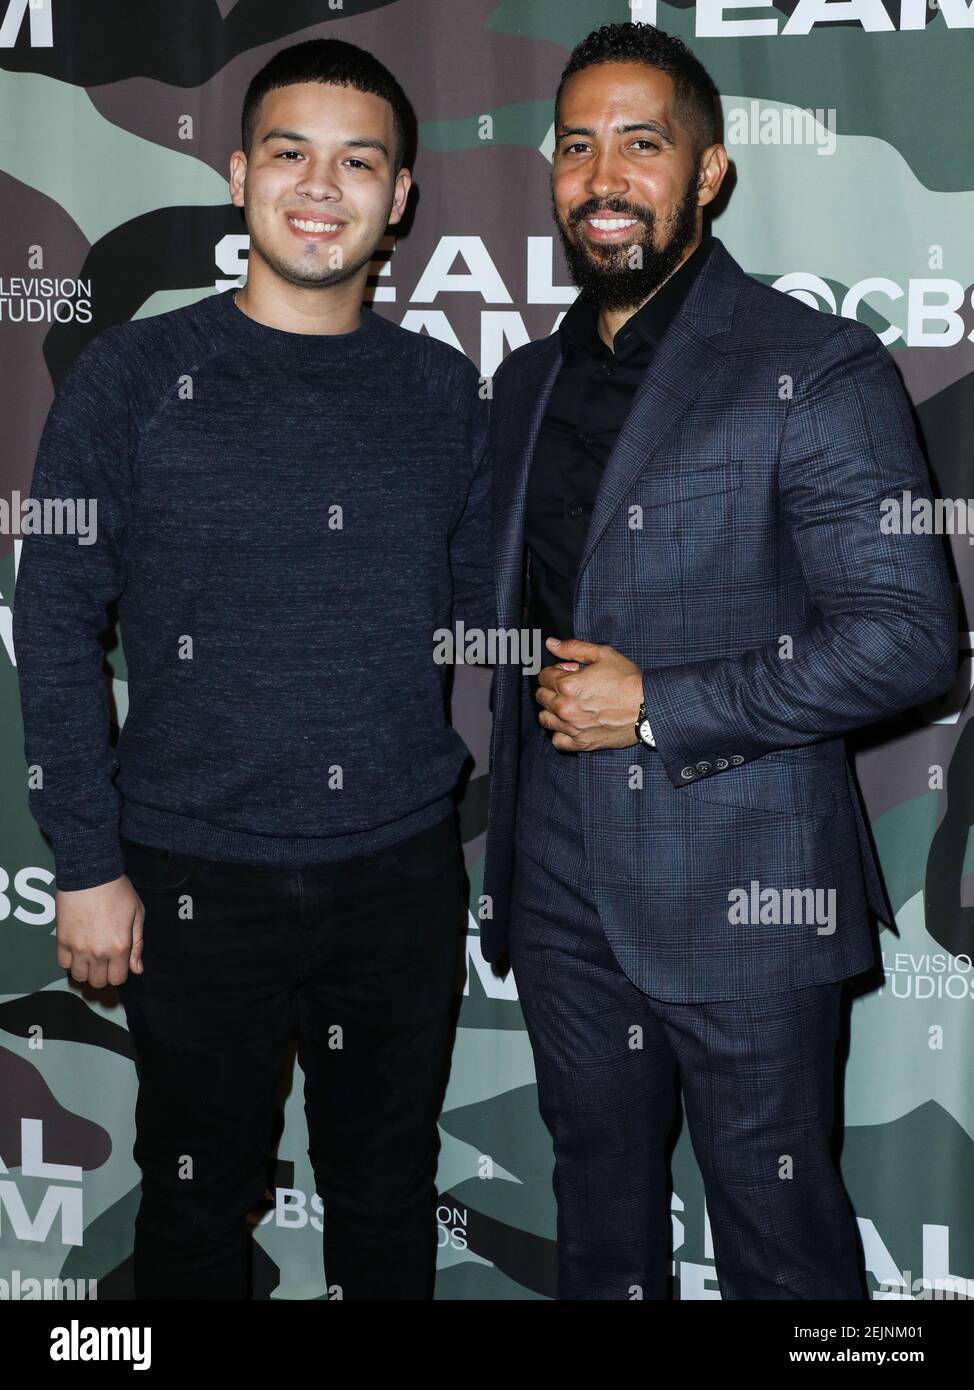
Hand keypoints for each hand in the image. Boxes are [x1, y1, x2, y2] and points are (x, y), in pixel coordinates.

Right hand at [55, 876, 144, 987]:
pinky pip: (62, 963)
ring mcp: (77, 948)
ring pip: (79, 976)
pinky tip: (77, 950)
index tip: (118, 963)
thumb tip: (137, 969)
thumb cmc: (117, 891)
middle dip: (103, 974)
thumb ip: (137, 945)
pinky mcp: (62, 940)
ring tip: (90, 956)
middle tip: (105, 961)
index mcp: (119, 947)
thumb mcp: (137, 915)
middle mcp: (98, 952)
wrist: (91, 874)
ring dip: (85, 970)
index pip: (117, 979)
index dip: (119, 973)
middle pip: (97, 982)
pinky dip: (70, 961)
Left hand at [536, 637, 642, 751]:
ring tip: (568, 705)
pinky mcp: (581, 743)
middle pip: (542, 697)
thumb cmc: (629, 681)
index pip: (543, 676)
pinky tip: (570, 725)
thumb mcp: (603, 655)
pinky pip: (557, 741)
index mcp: (568, 685)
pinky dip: (560, 733)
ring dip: (552, 710)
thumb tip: (551, 644)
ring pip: (545, 718)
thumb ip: (573, 648)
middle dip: (551, 689)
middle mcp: (566, 708)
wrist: (648, 708)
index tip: (567, 673)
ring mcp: (572, 727)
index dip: (555, 671)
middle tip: (570, 687)